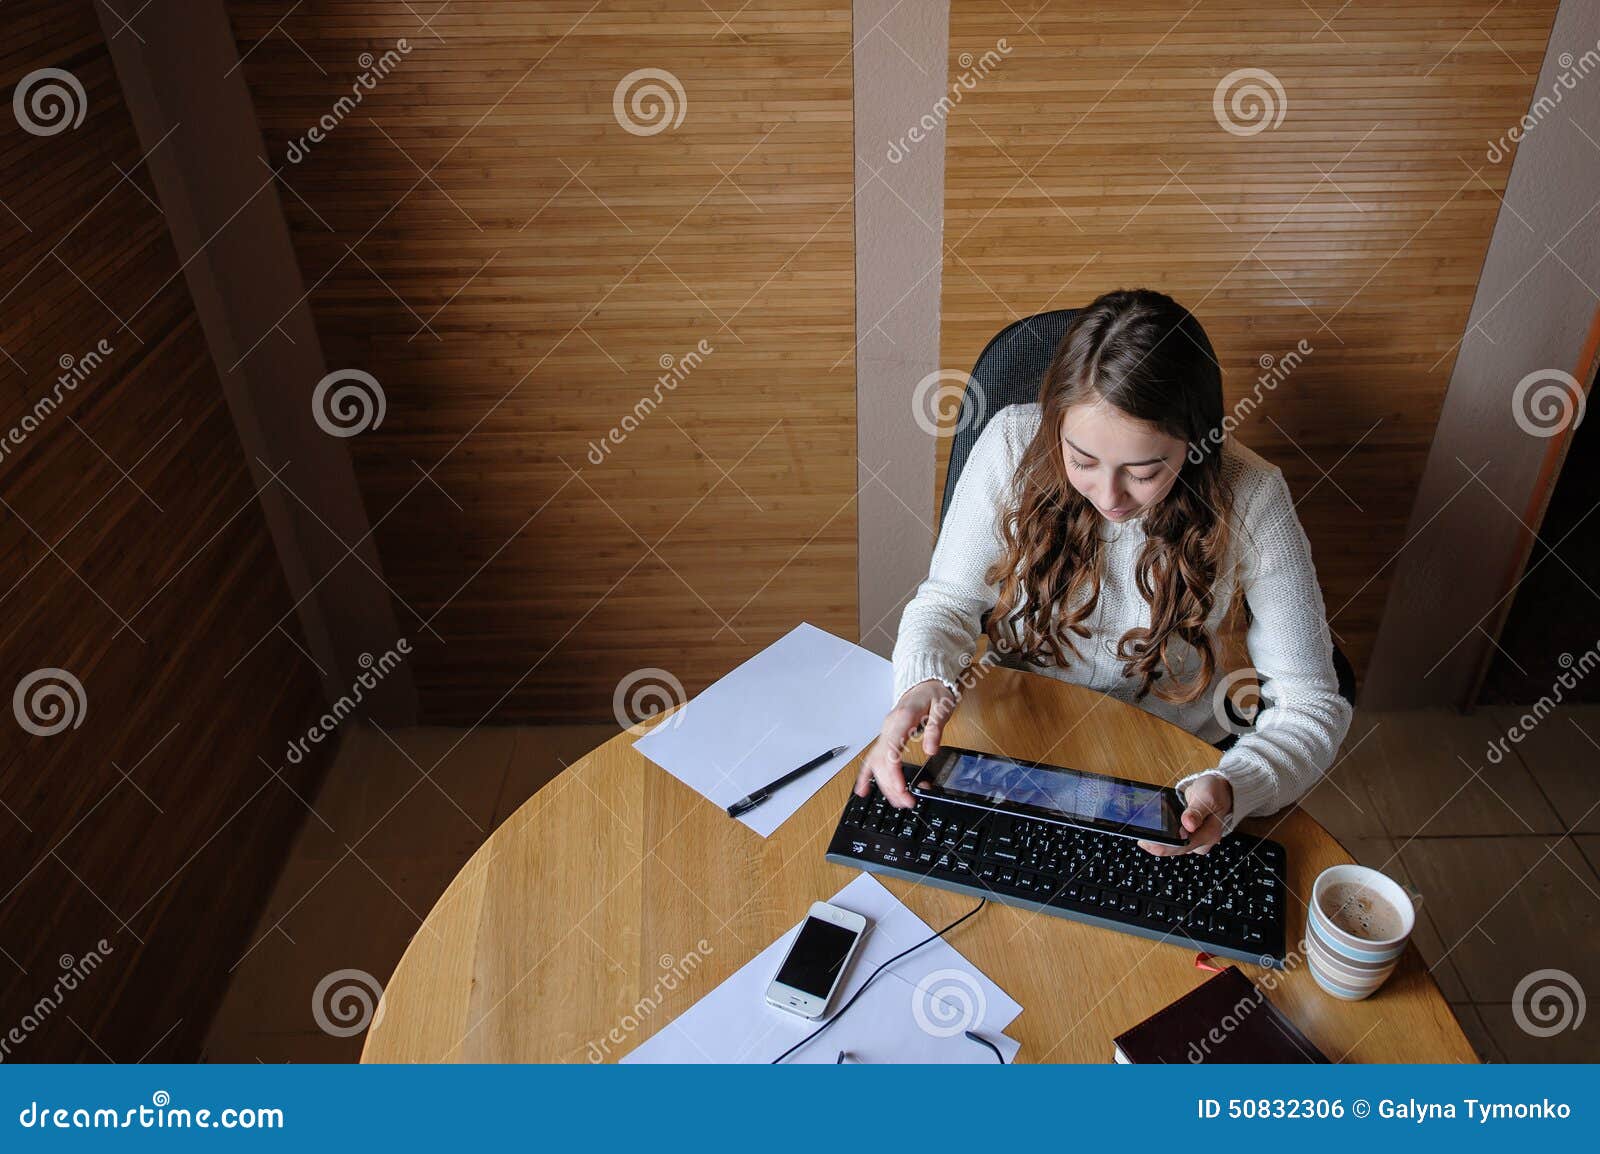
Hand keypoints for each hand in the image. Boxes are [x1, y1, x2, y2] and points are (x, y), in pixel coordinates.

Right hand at [855, 679, 957, 808]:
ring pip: (876, 763)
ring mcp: (885, 733)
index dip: (893, 771)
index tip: (900, 788)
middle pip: (882, 761)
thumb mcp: (942, 707)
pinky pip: (872, 758)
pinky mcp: (886, 737)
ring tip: (898, 801)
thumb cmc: (933, 694)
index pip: (892, 749)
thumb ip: (934, 728)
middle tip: (907, 802)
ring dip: (884, 784)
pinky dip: (866, 775)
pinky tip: (864, 790)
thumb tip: (930, 750)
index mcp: (902, 719)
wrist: (925, 683)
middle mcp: (889, 727)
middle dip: (891, 785)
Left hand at [1139, 773, 1232, 855]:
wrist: (1219, 789)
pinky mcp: (1187, 834)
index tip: (1146, 841)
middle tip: (1138, 833)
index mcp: (1209, 834)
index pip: (1183, 846)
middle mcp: (1201, 841)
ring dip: (1156, 838)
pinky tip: (1149, 826)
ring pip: (1171, 844)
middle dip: (1156, 842)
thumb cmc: (1215, 792)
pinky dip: (1160, 833)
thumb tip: (1188, 825)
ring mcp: (1193, 839)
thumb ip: (1197, 811)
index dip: (1163, 846)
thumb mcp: (1207, 797)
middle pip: (1175, 848)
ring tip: (1141, 828)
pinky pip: (1171, 837)